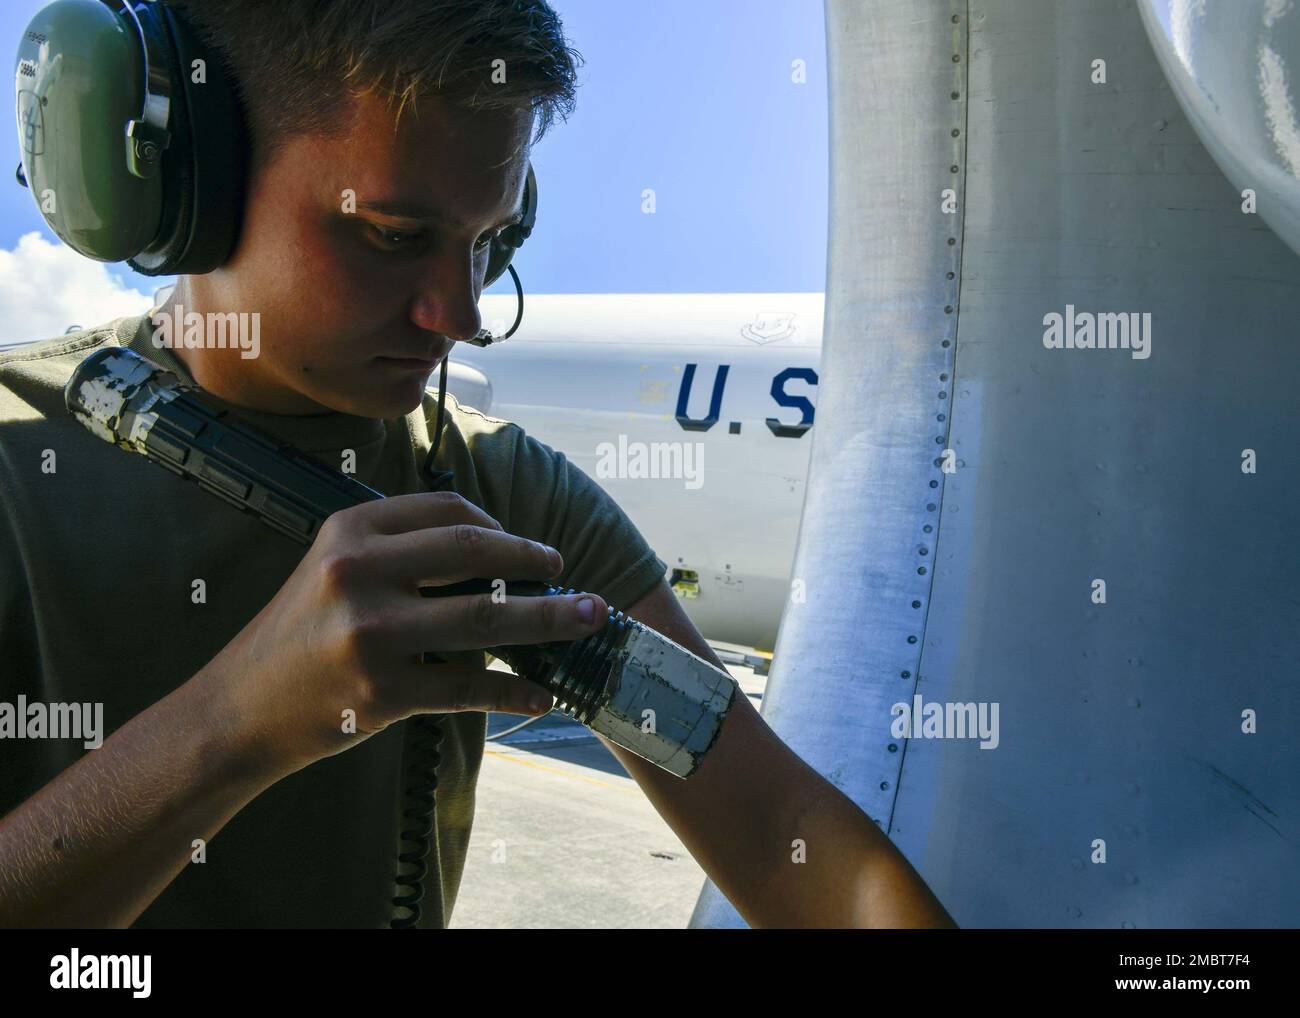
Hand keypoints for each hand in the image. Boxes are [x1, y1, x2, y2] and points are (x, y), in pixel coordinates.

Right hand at [200, 491, 606, 779]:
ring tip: (589, 618)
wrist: (239, 710)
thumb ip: (401, 551)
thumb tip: (499, 552)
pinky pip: (470, 688)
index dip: (503, 528)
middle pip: (477, 554)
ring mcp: (371, 634)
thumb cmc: (299, 635)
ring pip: (487, 620)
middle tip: (571, 577)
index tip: (533, 550)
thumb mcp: (334, 569)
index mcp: (351, 531)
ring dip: (550, 619)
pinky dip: (514, 691)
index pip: (449, 512)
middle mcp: (359, 572)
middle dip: (537, 563)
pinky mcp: (382, 692)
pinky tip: (541, 694)